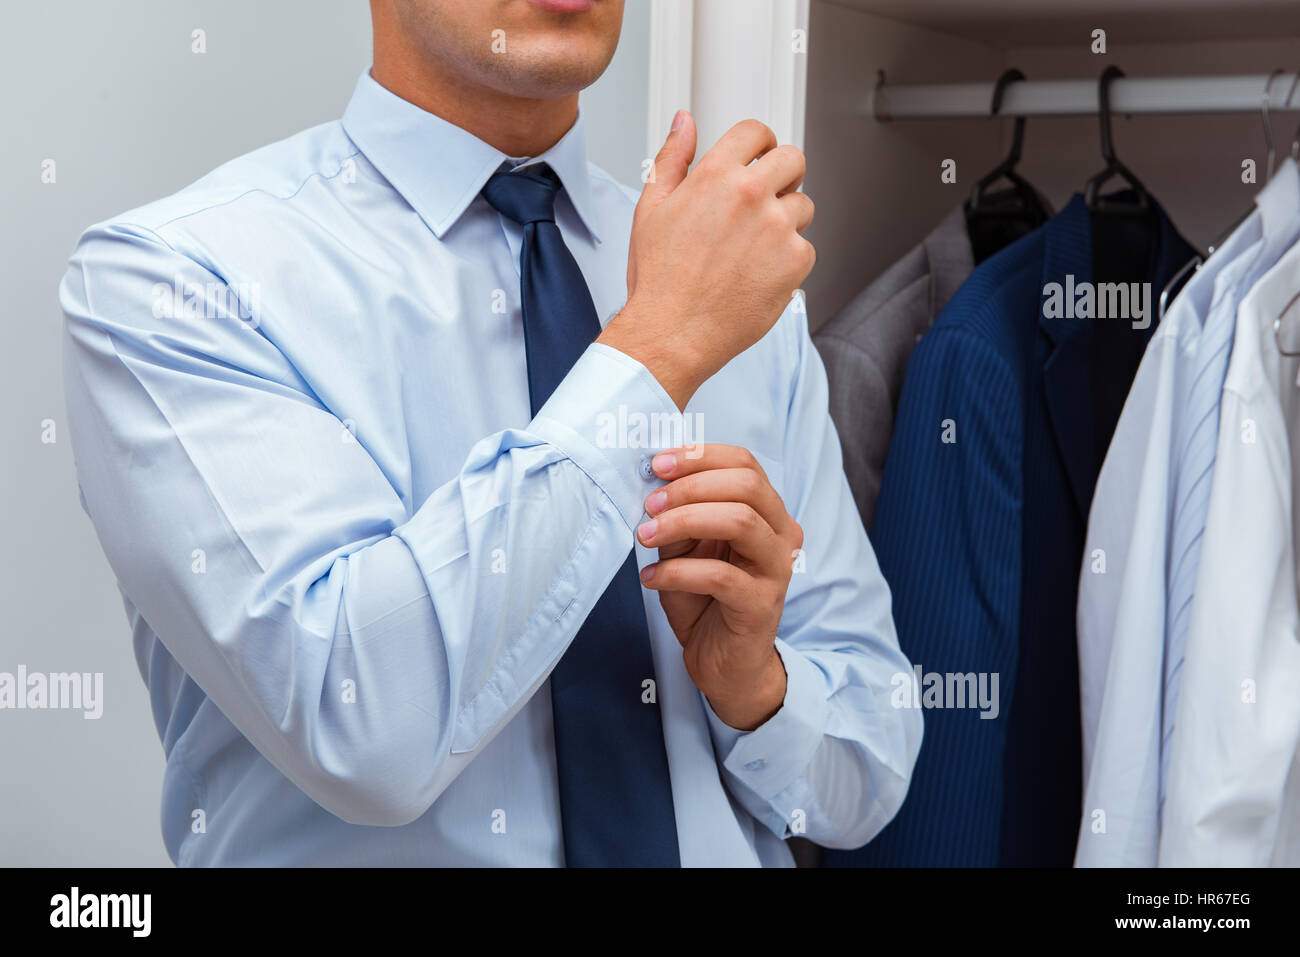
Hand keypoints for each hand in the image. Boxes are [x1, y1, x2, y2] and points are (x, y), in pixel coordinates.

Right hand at [596, 111, 815, 409]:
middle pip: (793, 160)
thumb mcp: (652, 208)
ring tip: (752, 249)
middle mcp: (752, 195)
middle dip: (783, 175)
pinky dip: (788, 260)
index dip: (760, 144)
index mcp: (715, 175)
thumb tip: (684, 122)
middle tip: (765, 200)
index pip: (756, 132)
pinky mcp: (796, 261)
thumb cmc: (659, 279)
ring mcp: (778, 228)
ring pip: (803, 206)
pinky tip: (757, 274)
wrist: (672, 333)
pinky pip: (806, 248)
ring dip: (786, 220)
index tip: (760, 157)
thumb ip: (672, 158)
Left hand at [635, 444, 803, 730]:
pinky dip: (677, 571)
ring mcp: (777, 569)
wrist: (724, 663)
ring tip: (647, 535)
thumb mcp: (686, 548)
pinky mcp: (761, 604)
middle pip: (747, 485)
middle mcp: (781, 534)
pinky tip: (652, 577)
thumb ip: (679, 515)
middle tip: (651, 504)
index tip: (658, 465)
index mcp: (767, 511)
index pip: (744, 463)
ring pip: (739, 521)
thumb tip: (653, 483)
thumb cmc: (705, 600)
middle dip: (690, 487)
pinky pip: (719, 575)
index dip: (700, 457)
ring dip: (683, 521)